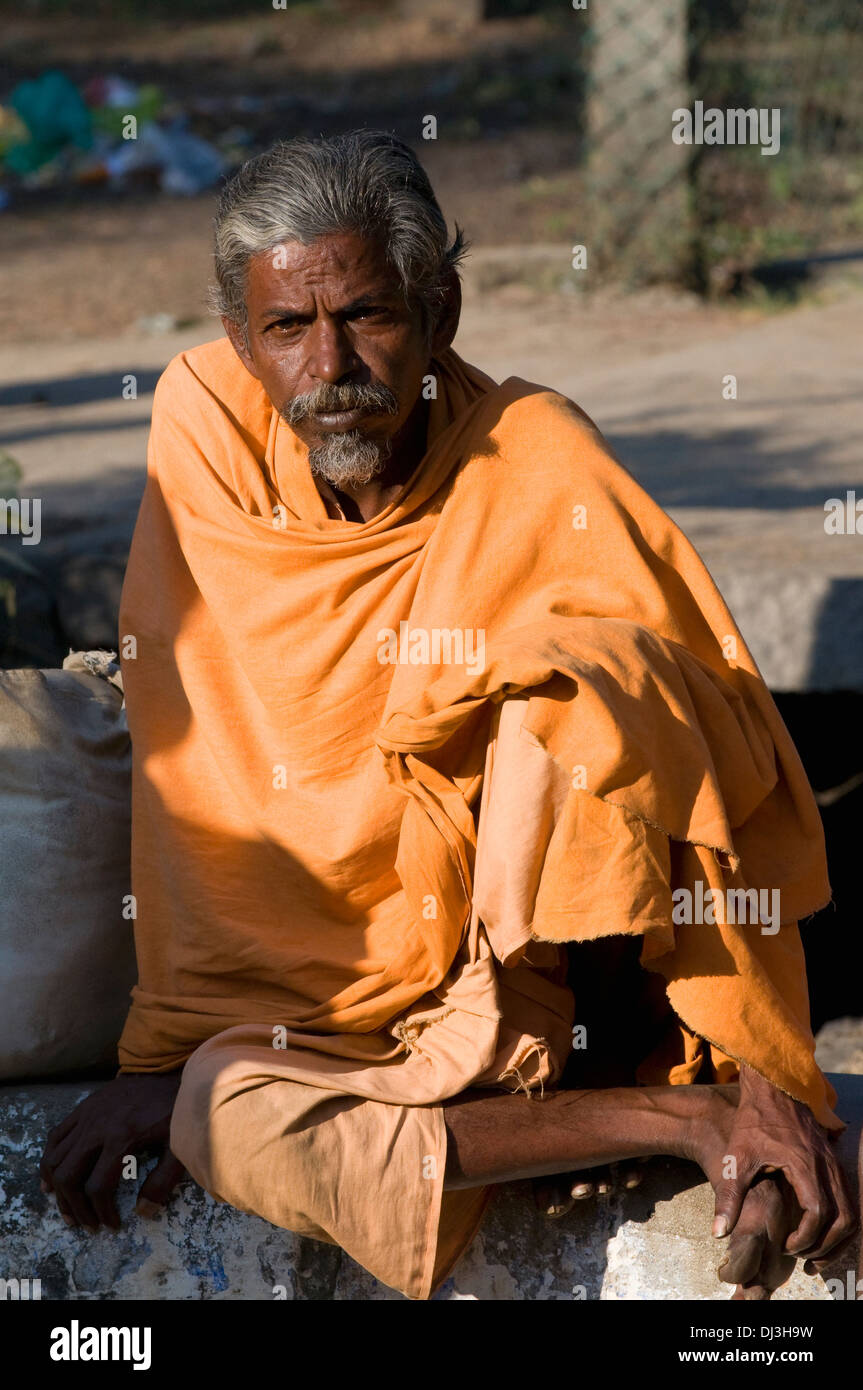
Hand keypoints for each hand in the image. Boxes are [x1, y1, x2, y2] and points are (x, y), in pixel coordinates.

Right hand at [39, 1072, 185, 1232]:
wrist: (169, 1071)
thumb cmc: (176, 1111)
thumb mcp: (178, 1146)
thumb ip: (162, 1181)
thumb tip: (143, 1212)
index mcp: (121, 1138)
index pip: (98, 1187)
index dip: (102, 1212)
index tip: (111, 1225)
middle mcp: (97, 1127)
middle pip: (69, 1176)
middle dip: (74, 1207)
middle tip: (86, 1224)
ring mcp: (87, 1115)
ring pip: (56, 1159)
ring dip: (57, 1189)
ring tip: (67, 1209)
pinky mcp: (83, 1107)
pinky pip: (56, 1137)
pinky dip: (49, 1161)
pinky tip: (51, 1179)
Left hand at [712, 1065, 857, 1273]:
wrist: (772, 1085)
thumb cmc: (753, 1120)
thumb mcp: (736, 1157)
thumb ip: (729, 1196)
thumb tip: (718, 1232)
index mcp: (804, 1164)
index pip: (818, 1213)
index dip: (804, 1237)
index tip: (785, 1244)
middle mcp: (826, 1165)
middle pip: (844, 1219)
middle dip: (826, 1246)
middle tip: (803, 1259)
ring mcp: (834, 1163)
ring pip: (852, 1211)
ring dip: (837, 1237)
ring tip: (813, 1251)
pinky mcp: (834, 1162)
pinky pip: (848, 1199)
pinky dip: (840, 1221)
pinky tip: (820, 1229)